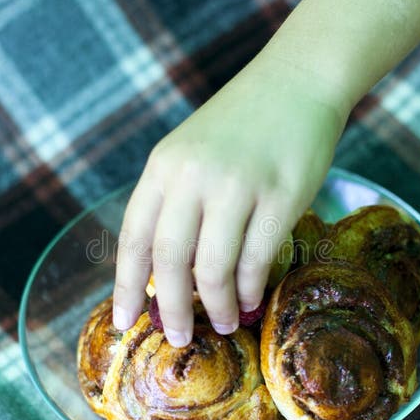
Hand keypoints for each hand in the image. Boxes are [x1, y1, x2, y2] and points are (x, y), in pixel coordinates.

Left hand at [112, 53, 347, 345]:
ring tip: (221, 324)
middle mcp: (193, 175)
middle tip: (177, 338)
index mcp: (163, 167)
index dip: (125, 286)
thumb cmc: (240, 125)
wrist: (296, 80)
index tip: (124, 323)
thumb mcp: (190, 152)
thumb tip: (165, 274)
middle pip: (170, 259)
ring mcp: (237, 184)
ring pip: (214, 266)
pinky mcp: (280, 194)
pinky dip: (248, 288)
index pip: (134, 237)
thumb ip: (174, 202)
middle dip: (171, 308)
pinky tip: (247, 301)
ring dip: (215, 305)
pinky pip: (256, 258)